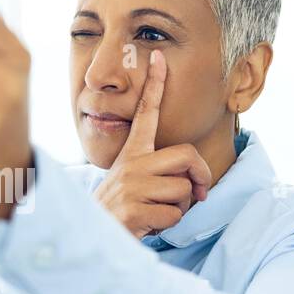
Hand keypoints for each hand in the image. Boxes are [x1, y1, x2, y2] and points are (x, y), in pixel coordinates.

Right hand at [94, 50, 211, 238]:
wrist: (92, 235)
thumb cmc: (120, 208)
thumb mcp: (133, 182)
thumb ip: (161, 174)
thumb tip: (198, 187)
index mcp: (131, 152)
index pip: (145, 113)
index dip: (154, 85)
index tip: (159, 58)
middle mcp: (132, 164)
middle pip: (187, 154)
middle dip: (201, 175)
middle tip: (199, 193)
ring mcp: (132, 186)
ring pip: (184, 190)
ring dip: (181, 208)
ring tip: (157, 212)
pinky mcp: (135, 209)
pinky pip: (174, 215)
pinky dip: (168, 225)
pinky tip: (148, 225)